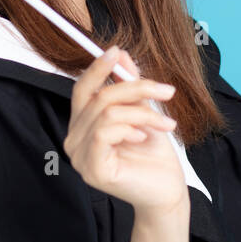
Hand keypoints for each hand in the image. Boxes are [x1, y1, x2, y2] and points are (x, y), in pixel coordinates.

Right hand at [63, 46, 188, 220]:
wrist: (167, 191)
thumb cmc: (154, 155)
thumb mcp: (143, 111)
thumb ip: (128, 85)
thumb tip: (120, 56)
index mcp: (82, 125)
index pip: (81, 89)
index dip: (97, 68)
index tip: (117, 50)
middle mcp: (74, 140)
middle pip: (97, 97)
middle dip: (134, 87)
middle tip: (166, 90)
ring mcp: (79, 157)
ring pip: (106, 113)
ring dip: (142, 112)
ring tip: (165, 122)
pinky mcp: (92, 169)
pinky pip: (105, 132)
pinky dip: (130, 128)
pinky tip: (145, 137)